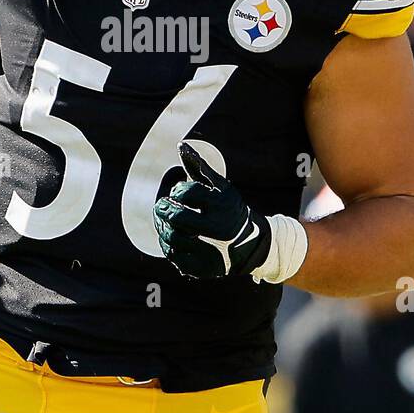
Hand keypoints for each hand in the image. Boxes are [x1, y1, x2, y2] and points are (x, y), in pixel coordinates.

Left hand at [153, 142, 271, 279]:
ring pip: (172, 236)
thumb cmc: (230, 209)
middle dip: (164, 208)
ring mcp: (209, 250)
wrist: (252, 244)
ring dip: (163, 226)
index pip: (187, 192)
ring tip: (164, 221)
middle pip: (176, 216)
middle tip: (161, 206)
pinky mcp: (202, 267)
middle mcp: (217, 228)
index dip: (177, 191)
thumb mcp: (220, 186)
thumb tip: (180, 145)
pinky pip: (174, 255)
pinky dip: (167, 244)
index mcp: (221, 205)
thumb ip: (199, 166)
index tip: (178, 193)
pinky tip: (171, 237)